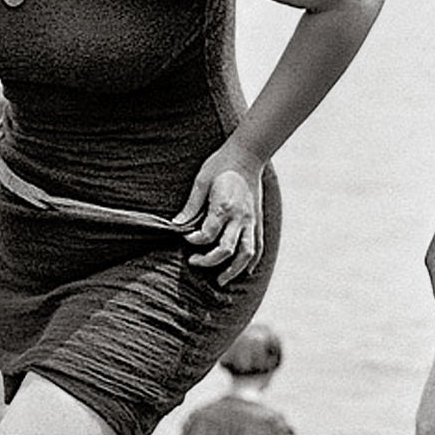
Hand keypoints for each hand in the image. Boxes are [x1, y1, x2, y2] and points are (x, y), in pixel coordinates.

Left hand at [171, 140, 263, 283]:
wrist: (247, 154)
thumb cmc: (220, 165)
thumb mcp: (200, 181)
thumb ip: (190, 205)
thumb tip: (176, 224)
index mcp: (223, 207)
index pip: (207, 234)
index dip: (193, 240)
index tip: (183, 237)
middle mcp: (240, 217)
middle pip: (226, 249)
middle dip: (208, 261)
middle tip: (193, 262)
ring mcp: (251, 220)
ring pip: (246, 253)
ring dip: (234, 270)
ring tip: (220, 280)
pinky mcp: (258, 219)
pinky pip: (258, 245)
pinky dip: (253, 260)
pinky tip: (245, 271)